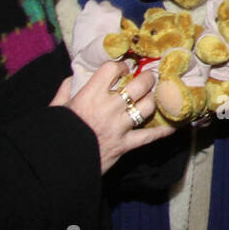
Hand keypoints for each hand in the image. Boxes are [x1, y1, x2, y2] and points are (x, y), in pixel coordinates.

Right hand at [51, 61, 173, 172]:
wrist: (58, 164)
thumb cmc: (55, 134)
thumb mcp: (55, 109)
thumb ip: (64, 91)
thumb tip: (70, 79)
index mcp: (90, 95)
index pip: (112, 69)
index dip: (121, 65)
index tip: (123, 68)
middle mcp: (109, 107)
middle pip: (138, 85)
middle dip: (147, 78)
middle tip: (149, 77)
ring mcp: (120, 126)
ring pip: (147, 107)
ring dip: (153, 100)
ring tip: (154, 96)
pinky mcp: (126, 144)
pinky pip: (149, 136)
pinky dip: (162, 131)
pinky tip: (173, 126)